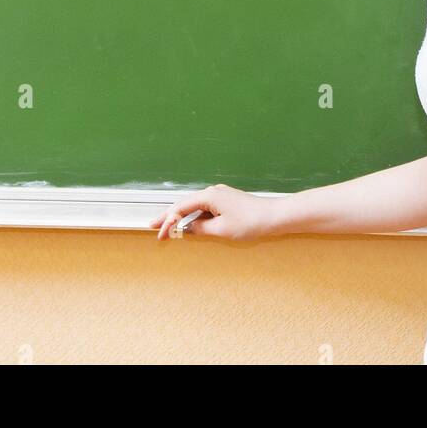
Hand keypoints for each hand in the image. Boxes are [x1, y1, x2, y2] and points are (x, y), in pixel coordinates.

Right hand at [149, 183, 277, 242]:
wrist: (274, 216)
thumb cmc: (250, 222)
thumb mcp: (221, 230)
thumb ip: (200, 229)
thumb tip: (187, 229)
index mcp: (209, 196)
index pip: (181, 208)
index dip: (168, 222)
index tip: (160, 234)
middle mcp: (212, 192)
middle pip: (185, 204)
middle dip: (169, 216)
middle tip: (152, 225)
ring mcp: (220, 196)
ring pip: (194, 206)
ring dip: (181, 217)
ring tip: (167, 228)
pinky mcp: (226, 201)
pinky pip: (205, 208)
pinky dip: (194, 217)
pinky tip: (190, 226)